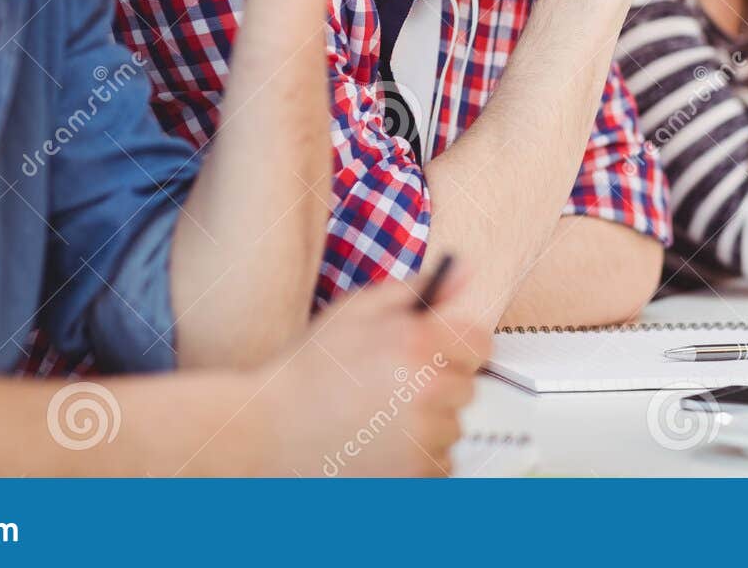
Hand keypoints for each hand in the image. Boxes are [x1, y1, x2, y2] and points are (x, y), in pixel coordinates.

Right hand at [254, 270, 490, 476]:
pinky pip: (441, 463)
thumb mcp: (356, 311)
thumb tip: (466, 272)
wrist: (267, 430)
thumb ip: (417, 289)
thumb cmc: (310, 369)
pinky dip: (420, 459)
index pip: (480, 344)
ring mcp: (422, 437)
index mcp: (417, 341)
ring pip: (453, 427)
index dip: (457, 348)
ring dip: (428, 424)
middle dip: (438, 385)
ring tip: (380, 419)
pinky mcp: (413, 475)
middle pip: (467, 387)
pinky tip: (382, 446)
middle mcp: (427, 389)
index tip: (437, 355)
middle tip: (394, 388)